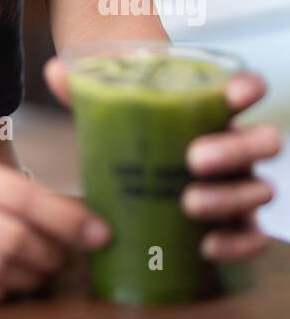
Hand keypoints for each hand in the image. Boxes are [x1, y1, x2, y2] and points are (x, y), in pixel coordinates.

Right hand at [0, 142, 111, 305]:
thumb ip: (2, 186)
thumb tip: (72, 214)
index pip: (18, 194)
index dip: (66, 217)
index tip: (99, 232)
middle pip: (9, 238)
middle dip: (50, 253)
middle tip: (65, 257)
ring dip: (28, 277)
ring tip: (40, 271)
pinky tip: (3, 283)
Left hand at [44, 55, 281, 263]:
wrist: (138, 175)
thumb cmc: (131, 137)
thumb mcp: (109, 114)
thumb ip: (85, 91)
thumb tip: (55, 71)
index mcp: (212, 110)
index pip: (244, 90)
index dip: (248, 87)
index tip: (235, 93)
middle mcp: (235, 145)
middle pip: (263, 141)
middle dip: (235, 149)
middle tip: (193, 158)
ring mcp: (239, 185)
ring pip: (259, 188)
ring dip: (230, 197)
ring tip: (189, 204)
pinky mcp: (236, 224)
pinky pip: (252, 237)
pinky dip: (237, 244)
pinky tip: (207, 247)